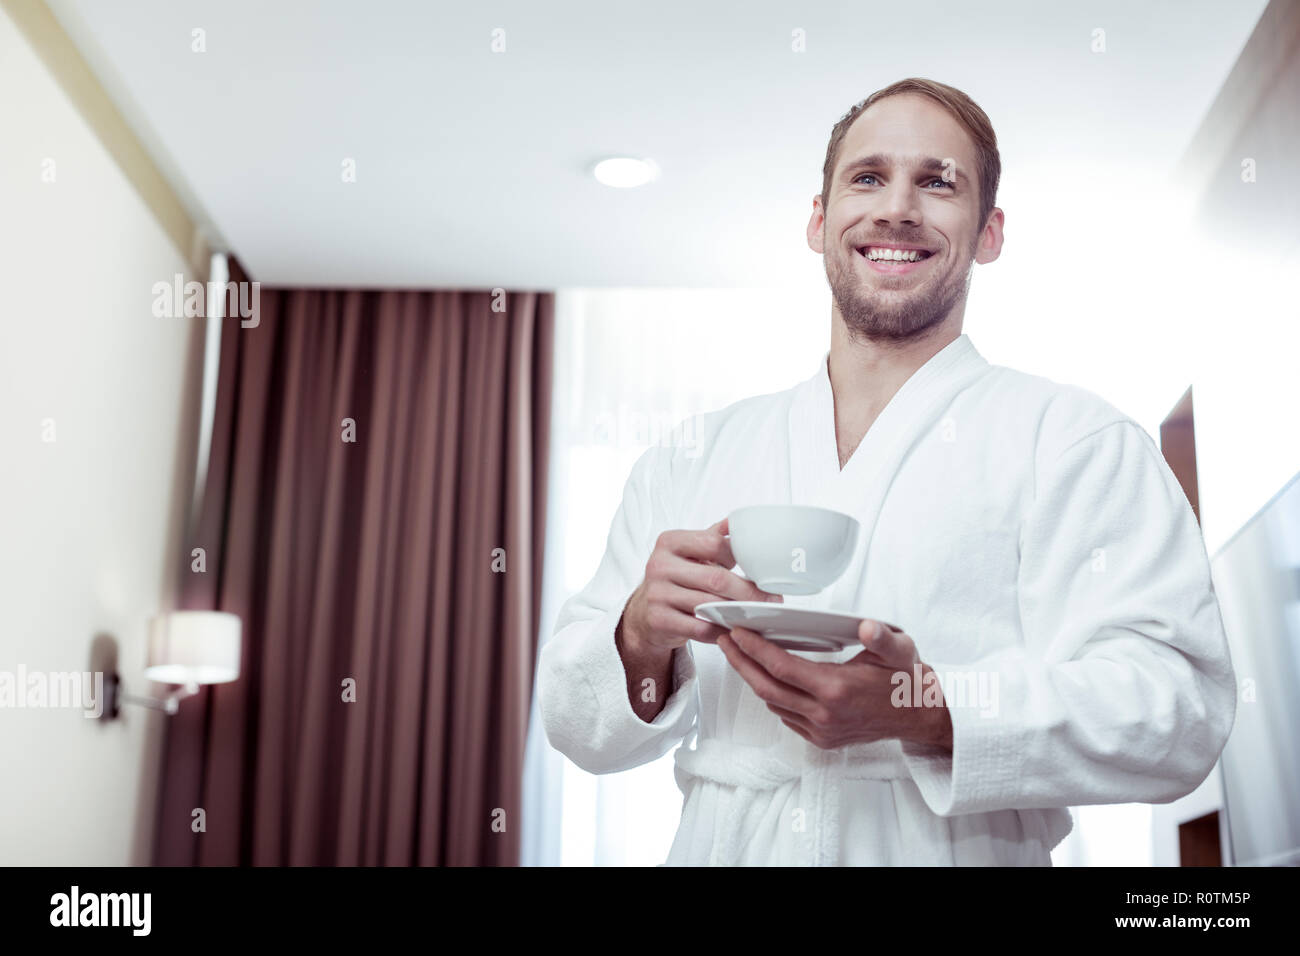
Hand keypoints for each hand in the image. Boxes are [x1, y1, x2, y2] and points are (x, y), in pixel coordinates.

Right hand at [622, 517, 783, 653]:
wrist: (644, 611)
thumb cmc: (675, 577)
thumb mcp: (688, 552)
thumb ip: (712, 537)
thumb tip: (737, 521)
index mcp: (669, 541)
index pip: (714, 544)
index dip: (740, 557)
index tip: (760, 570)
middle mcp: (659, 565)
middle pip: (716, 578)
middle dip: (749, 592)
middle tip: (772, 600)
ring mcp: (657, 594)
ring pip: (710, 605)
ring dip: (739, 613)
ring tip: (758, 616)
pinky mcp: (659, 620)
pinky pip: (700, 628)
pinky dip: (722, 631)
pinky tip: (734, 629)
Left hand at [716, 619, 952, 751]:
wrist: (920, 715)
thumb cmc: (906, 678)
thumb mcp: (901, 650)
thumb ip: (883, 638)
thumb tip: (868, 627)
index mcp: (837, 689)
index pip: (781, 667)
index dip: (754, 648)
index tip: (736, 631)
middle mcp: (824, 714)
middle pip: (766, 688)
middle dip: (740, 663)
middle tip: (724, 640)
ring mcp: (822, 731)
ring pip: (774, 703)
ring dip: (754, 679)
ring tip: (741, 654)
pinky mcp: (823, 740)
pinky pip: (787, 716)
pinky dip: (773, 695)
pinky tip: (768, 677)